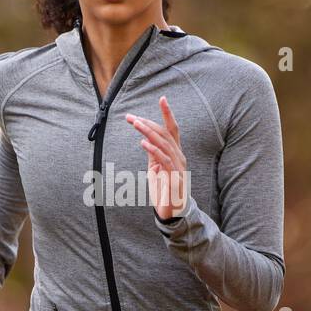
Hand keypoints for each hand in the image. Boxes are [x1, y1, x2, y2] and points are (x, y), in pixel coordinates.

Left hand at [125, 95, 187, 220]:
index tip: (162, 98)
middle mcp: (179, 156)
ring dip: (148, 132)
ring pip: (164, 143)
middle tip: (131, 117)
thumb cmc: (164, 191)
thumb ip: (153, 154)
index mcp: (175, 153)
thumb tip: (145, 139)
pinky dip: (153, 149)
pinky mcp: (174, 176)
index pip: (172, 129)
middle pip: (165, 134)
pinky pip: (164, 159)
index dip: (168, 114)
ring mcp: (178, 166)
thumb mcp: (155, 169)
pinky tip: (143, 142)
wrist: (172, 212)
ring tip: (135, 123)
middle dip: (148, 123)